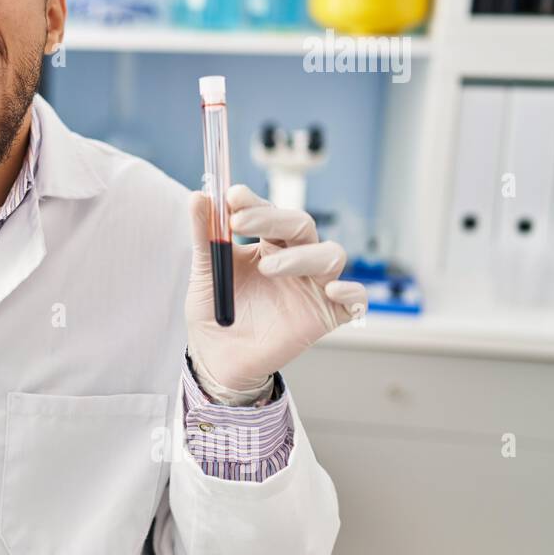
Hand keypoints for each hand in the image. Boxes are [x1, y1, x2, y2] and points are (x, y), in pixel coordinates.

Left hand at [185, 184, 367, 392]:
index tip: (233, 196)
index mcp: (268, 244)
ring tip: (267, 268)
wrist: (218, 357)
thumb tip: (198, 197)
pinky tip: (331, 290)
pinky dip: (351, 292)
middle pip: (301, 226)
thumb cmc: (215, 312)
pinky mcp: (327, 315)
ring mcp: (314, 286)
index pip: (269, 213)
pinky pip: (355, 300)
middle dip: (272, 219)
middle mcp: (296, 259)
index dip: (255, 202)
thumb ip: (204, 235)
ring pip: (331, 255)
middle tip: (240, 224)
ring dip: (301, 255)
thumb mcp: (205, 272)